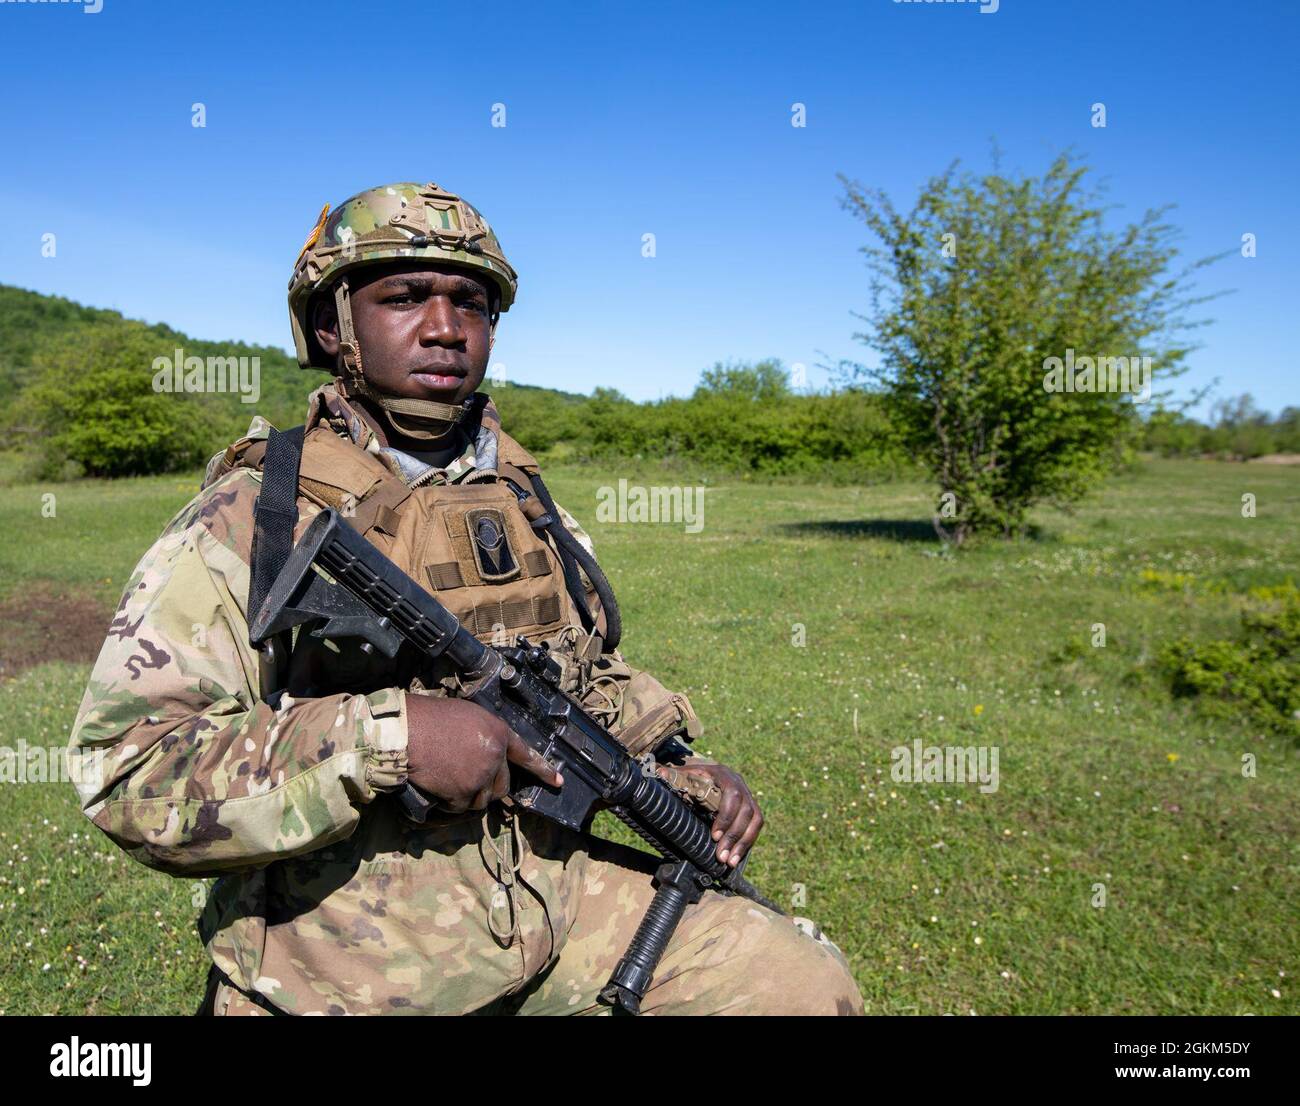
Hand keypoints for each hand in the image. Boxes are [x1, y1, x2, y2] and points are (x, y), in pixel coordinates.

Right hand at [404, 692, 562, 813]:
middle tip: (467, 778)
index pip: (527, 755)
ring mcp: (480, 777)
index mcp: (499, 733)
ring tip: (449, 777)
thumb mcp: (469, 716)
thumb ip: (486, 736)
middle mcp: (495, 757)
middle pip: (503, 785)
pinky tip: (440, 786)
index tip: (558, 783)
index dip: (543, 770)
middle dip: (489, 786)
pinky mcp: (463, 793)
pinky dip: (451, 803)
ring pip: (483, 799)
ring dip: (468, 795)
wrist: (408, 731)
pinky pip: (462, 807)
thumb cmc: (432, 718)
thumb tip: (489, 754)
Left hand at [675, 763, 763, 867]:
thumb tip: (659, 774)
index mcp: (723, 774)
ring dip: (743, 843)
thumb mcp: (684, 774)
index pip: (732, 795)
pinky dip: (747, 843)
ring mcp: (748, 796)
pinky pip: (756, 826)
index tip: (714, 836)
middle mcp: (739, 784)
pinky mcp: (752, 808)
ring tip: (729, 862)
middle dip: (733, 836)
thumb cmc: (692, 776)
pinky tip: (736, 858)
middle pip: (746, 811)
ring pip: (755, 820)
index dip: (726, 816)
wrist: (707, 774)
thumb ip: (672, 776)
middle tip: (720, 856)